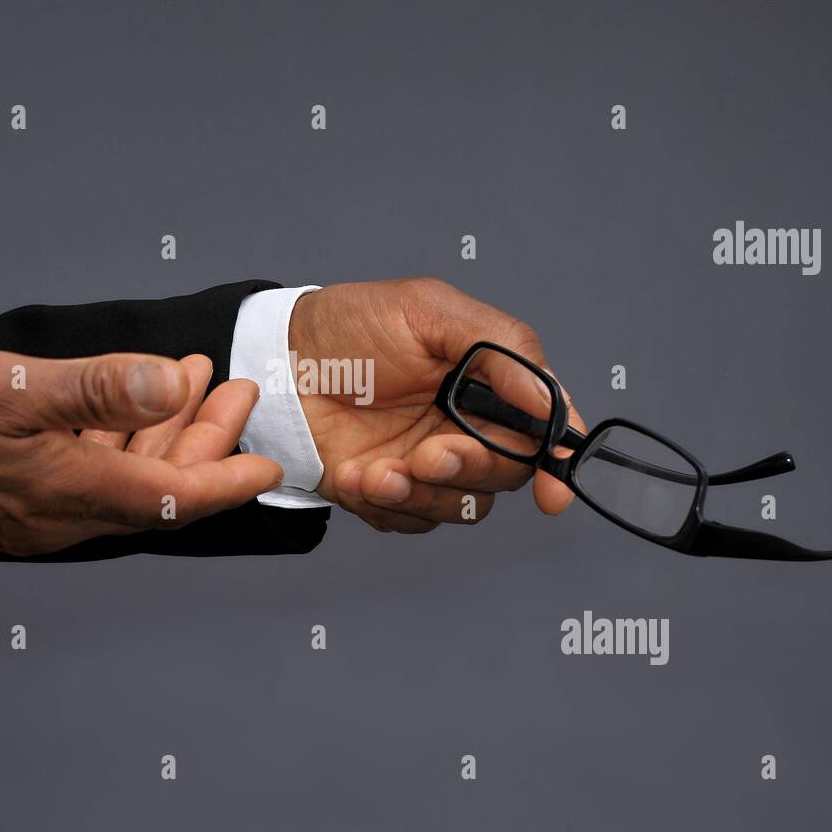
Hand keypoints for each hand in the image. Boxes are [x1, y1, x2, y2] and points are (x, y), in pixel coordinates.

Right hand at [0, 349, 282, 554]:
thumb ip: (98, 387)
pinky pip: (98, 471)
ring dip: (170, 429)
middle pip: (165, 484)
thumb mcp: (14, 390)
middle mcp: (75, 511)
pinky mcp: (29, 499)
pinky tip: (132, 398)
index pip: (181, 496)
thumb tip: (174, 382)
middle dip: (211, 437)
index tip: (273, 463)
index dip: (233, 479)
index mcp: (81, 490)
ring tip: (196, 377)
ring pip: (133, 475)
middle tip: (239, 389)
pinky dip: (126, 434)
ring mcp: (51, 509)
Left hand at [288, 278, 586, 532]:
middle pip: (504, 474)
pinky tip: (352, 475)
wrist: (278, 360)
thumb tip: (549, 400)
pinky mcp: (388, 493)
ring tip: (374, 471)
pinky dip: (384, 506)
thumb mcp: (429, 310)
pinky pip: (410, 522)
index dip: (554, 463)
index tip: (550, 491)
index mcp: (486, 383)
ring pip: (461, 507)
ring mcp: (427, 464)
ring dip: (421, 494)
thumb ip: (499, 347)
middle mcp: (464, 427)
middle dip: (469, 469)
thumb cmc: (351, 324)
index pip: (540, 428)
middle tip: (428, 454)